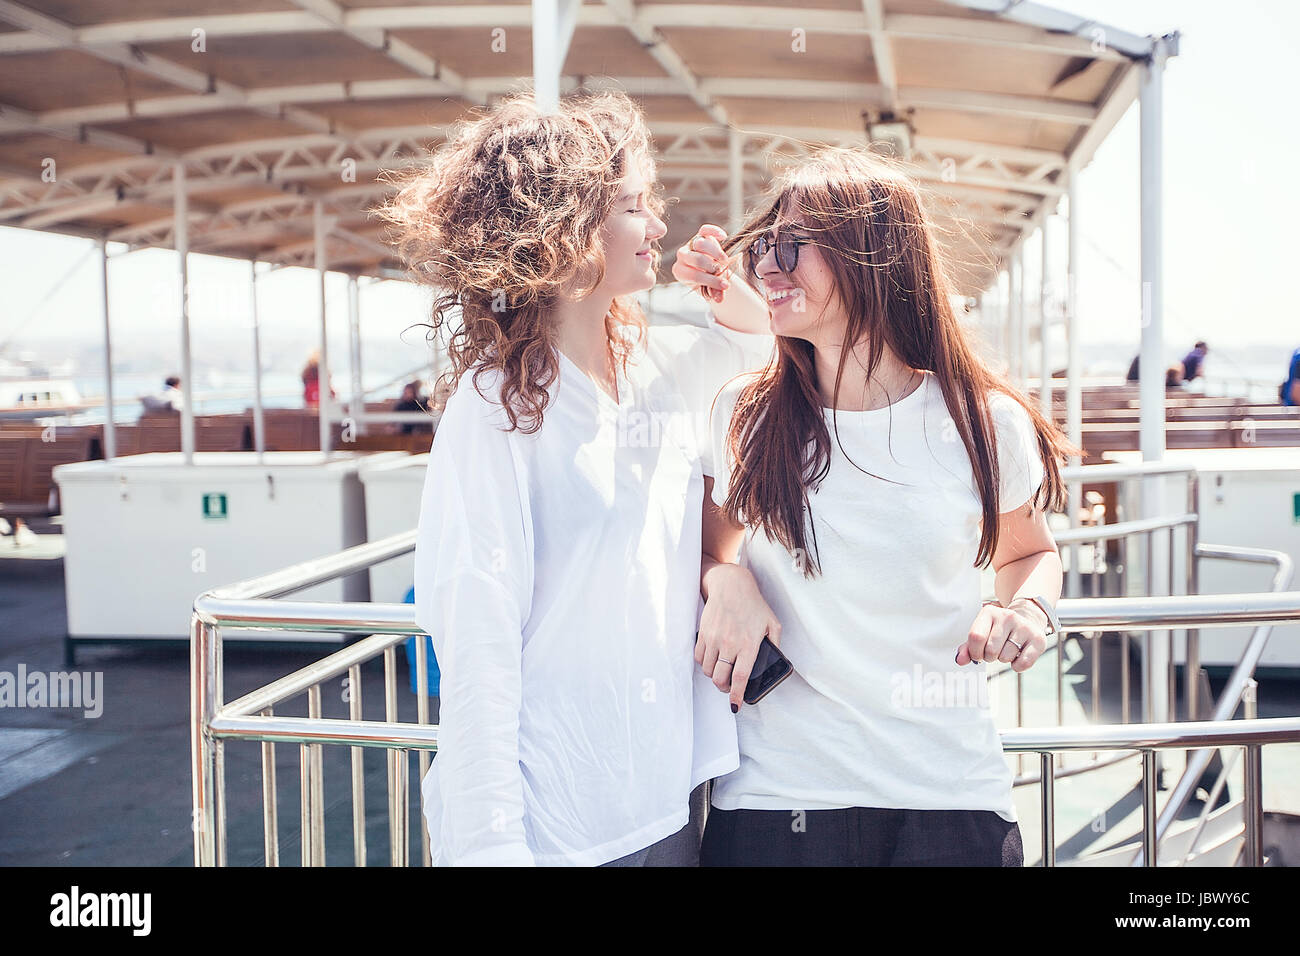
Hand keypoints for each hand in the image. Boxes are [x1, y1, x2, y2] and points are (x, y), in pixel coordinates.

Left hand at [671, 223, 734, 303]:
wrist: (709, 271)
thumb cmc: (708, 282)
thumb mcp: (710, 289)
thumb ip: (714, 293)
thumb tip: (719, 299)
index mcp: (680, 272)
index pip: (694, 275)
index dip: (710, 281)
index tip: (725, 285)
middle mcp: (682, 257)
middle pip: (697, 259)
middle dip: (713, 267)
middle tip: (722, 271)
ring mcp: (690, 244)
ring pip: (700, 243)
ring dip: (715, 253)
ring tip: (723, 261)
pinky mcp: (700, 235)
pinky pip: (705, 230)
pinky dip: (714, 231)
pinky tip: (723, 237)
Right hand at [697, 563, 781, 711]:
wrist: (731, 585)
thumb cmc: (753, 605)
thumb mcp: (772, 624)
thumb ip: (775, 645)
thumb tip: (774, 662)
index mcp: (749, 644)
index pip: (741, 677)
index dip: (737, 696)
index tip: (735, 706)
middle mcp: (730, 643)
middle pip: (720, 679)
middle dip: (724, 688)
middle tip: (729, 686)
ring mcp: (714, 638)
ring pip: (709, 671)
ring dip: (715, 676)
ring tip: (722, 671)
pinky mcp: (703, 633)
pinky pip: (699, 658)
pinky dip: (705, 664)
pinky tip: (713, 659)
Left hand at [956, 599, 1047, 672]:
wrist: (1027, 618)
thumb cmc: (999, 629)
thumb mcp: (982, 631)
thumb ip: (968, 647)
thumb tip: (959, 660)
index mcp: (989, 612)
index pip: (976, 637)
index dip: (974, 652)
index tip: (977, 654)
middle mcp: (1007, 616)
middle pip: (990, 650)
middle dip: (989, 657)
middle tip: (994, 650)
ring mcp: (1024, 627)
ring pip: (1005, 657)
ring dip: (1004, 659)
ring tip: (1008, 648)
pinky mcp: (1038, 639)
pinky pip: (1022, 663)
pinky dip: (1017, 666)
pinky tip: (1018, 655)